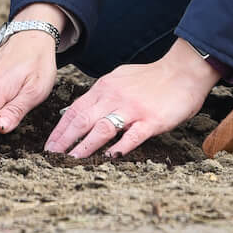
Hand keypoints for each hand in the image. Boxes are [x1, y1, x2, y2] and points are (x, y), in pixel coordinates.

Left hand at [44, 39, 218, 158]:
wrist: (183, 71)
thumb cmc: (152, 78)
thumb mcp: (120, 78)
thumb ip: (101, 94)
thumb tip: (80, 108)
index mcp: (105, 88)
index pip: (75, 110)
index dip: (60, 129)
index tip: (49, 145)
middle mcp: (114, 97)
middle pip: (83, 120)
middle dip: (64, 140)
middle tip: (51, 157)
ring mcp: (133, 109)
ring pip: (102, 129)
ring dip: (84, 146)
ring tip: (71, 161)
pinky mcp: (151, 120)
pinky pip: (132, 135)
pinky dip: (119, 147)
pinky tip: (109, 158)